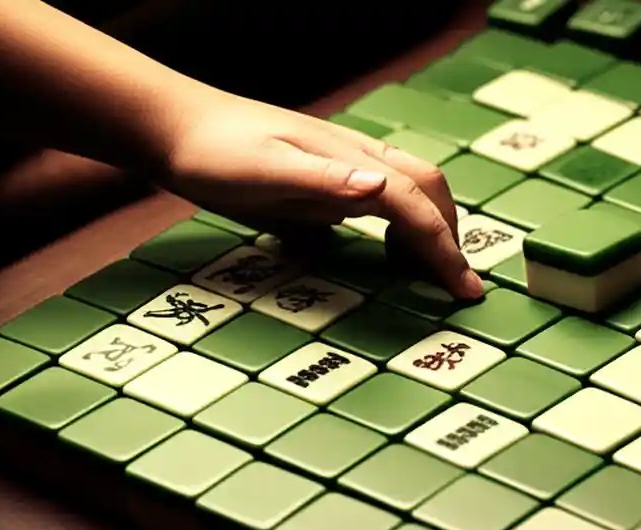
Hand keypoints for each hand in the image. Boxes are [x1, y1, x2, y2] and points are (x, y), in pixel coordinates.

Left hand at [153, 88, 482, 298]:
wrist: (175, 129)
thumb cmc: (216, 152)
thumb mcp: (266, 170)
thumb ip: (324, 180)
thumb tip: (383, 189)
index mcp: (349, 160)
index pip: (415, 205)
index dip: (444, 248)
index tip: (465, 290)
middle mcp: (356, 162)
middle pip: (428, 192)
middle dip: (449, 237)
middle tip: (455, 287)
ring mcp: (342, 171)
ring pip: (409, 196)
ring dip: (430, 232)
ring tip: (429, 276)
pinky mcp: (325, 184)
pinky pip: (380, 205)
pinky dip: (400, 232)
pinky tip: (386, 256)